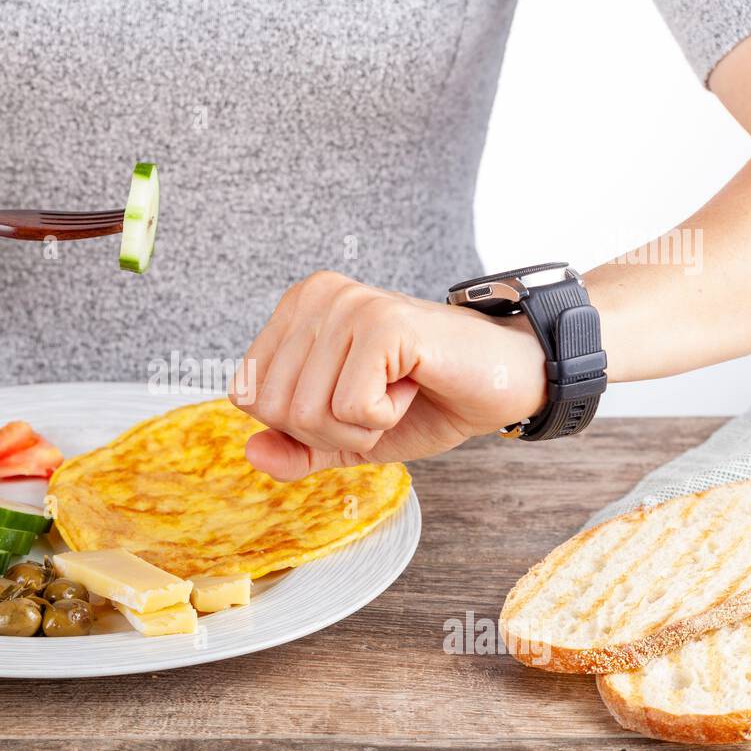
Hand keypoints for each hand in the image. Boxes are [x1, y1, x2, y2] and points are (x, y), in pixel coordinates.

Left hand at [231, 271, 548, 480]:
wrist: (504, 379)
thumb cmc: (426, 399)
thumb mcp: (348, 435)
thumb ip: (297, 448)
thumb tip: (252, 454)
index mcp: (295, 310)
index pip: (247, 395)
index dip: (300, 424)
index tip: (352, 399)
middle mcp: (315, 297)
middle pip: (273, 408)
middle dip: (329, 430)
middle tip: (379, 399)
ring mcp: (347, 305)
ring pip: (308, 413)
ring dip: (360, 426)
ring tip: (397, 390)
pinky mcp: (381, 323)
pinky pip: (350, 409)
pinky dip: (385, 417)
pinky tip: (412, 383)